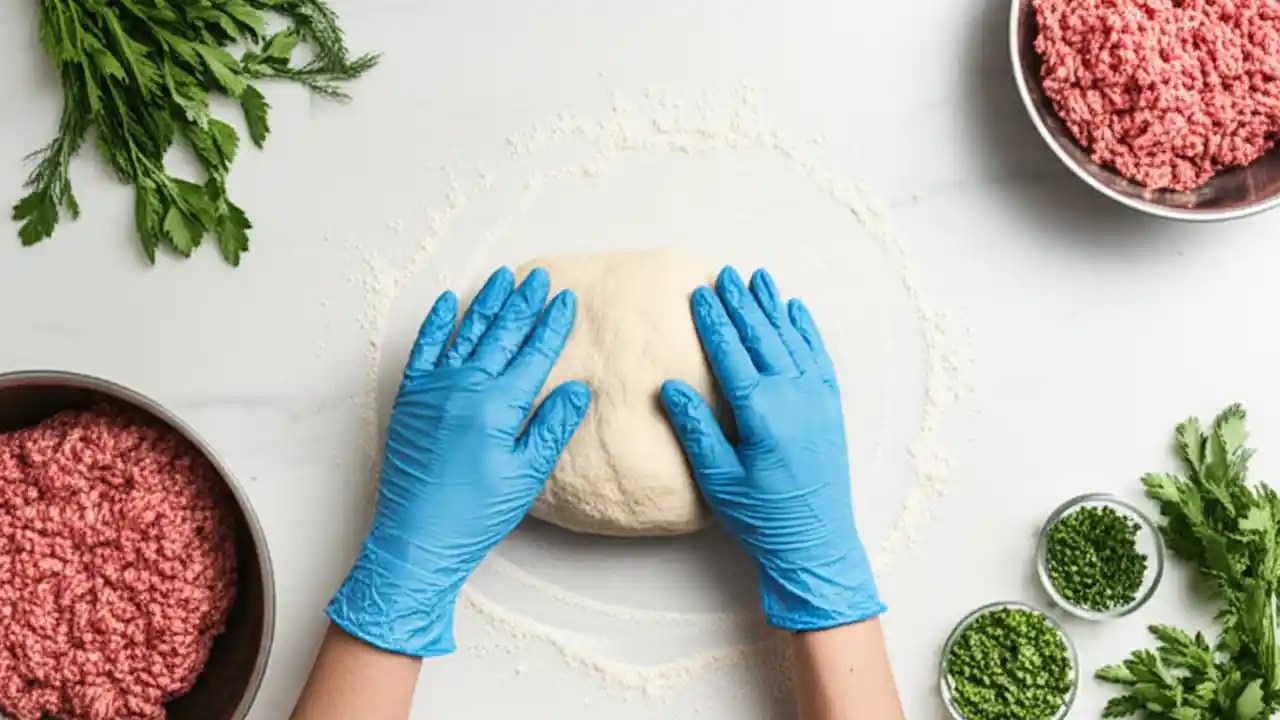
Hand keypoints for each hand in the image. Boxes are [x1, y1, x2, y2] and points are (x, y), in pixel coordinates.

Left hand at [327, 267, 590, 656]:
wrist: (416, 538)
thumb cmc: (475, 513)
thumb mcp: (527, 475)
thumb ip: (552, 427)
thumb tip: (579, 389)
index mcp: (499, 405)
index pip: (534, 354)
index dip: (553, 325)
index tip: (567, 300)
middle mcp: (465, 387)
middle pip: (502, 335)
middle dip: (524, 303)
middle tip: (540, 277)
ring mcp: (434, 389)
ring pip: (465, 333)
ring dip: (487, 303)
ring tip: (503, 277)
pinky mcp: (411, 399)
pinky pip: (424, 350)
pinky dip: (436, 324)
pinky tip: (447, 303)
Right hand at [660, 267, 883, 630]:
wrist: (815, 543)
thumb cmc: (762, 516)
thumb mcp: (718, 478)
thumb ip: (695, 429)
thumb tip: (670, 387)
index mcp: (762, 411)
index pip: (730, 354)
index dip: (713, 322)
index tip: (699, 294)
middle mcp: (794, 395)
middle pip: (762, 337)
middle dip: (742, 304)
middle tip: (725, 274)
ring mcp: (817, 398)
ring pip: (791, 339)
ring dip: (773, 307)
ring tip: (758, 278)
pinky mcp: (831, 407)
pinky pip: (818, 356)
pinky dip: (806, 329)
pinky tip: (795, 310)